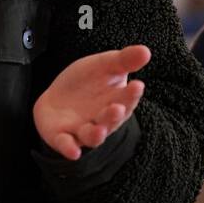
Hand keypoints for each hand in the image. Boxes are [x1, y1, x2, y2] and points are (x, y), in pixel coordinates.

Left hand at [32, 45, 148, 160]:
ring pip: (92, 136)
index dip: (131, 94)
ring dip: (96, 134)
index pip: (126, 99)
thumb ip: (123, 60)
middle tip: (117, 108)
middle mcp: (102, 120)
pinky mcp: (61, 137)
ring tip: (99, 129)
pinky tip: (73, 152)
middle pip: (110, 120)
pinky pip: (66, 145)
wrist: (58, 98)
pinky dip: (69, 148)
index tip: (137, 85)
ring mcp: (82, 130)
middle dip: (114, 115)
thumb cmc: (87, 82)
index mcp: (116, 102)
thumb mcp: (104, 65)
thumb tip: (146, 50)